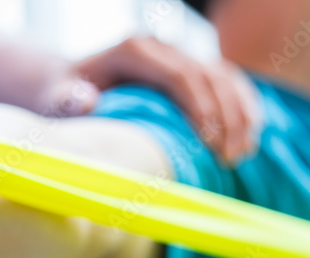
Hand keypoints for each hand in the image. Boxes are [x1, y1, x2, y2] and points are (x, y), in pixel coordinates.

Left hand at [40, 36, 262, 163]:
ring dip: (239, 115)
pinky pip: (227, 81)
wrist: (68, 85)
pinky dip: (243, 106)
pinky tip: (251, 135)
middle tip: (229, 159)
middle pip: (208, 77)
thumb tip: (87, 101)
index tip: (211, 145)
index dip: (202, 109)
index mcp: (134, 50)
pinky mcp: (189, 69)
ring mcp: (178, 56)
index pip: (181, 76)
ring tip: (241, 154)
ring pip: (224, 77)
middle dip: (226, 118)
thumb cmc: (63, 98)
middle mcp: (161, 48)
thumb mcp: (58, 99)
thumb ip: (69, 101)